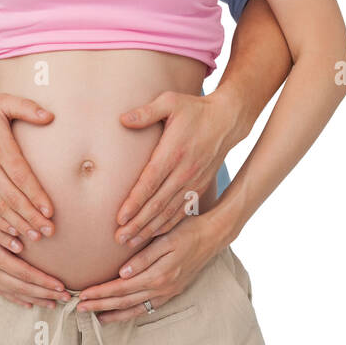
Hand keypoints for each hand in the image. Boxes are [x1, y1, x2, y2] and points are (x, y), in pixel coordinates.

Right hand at [0, 91, 56, 242]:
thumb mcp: (3, 101)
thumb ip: (27, 107)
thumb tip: (50, 116)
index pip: (20, 176)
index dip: (36, 195)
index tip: (50, 210)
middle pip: (11, 197)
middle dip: (31, 217)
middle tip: (50, 231)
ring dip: (18, 224)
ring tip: (35, 237)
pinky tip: (13, 234)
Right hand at [0, 190, 70, 309]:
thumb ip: (1, 229)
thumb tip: (19, 245)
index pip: (23, 273)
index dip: (43, 281)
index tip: (61, 285)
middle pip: (20, 287)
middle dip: (44, 294)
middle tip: (66, 297)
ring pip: (11, 292)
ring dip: (33, 298)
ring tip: (53, 303)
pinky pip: (0, 291)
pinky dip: (15, 298)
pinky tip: (28, 303)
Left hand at [76, 215, 225, 322]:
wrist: (212, 236)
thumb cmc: (188, 232)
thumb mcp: (165, 239)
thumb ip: (143, 257)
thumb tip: (123, 273)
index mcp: (158, 274)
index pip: (122, 288)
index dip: (101, 292)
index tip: (83, 294)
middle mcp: (162, 288)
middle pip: (125, 301)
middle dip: (100, 305)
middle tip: (79, 308)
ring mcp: (168, 292)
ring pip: (135, 308)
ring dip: (114, 314)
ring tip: (96, 317)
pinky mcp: (172, 292)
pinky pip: (147, 307)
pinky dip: (131, 313)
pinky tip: (121, 313)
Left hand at [113, 90, 239, 249]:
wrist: (227, 120)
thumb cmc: (194, 109)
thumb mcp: (170, 102)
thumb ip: (146, 112)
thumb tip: (122, 119)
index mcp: (173, 152)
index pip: (150, 182)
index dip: (134, 202)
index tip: (119, 218)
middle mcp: (184, 171)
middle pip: (157, 203)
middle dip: (137, 223)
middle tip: (119, 238)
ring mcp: (193, 181)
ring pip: (169, 212)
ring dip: (150, 229)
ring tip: (131, 242)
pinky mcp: (200, 186)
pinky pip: (181, 210)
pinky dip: (167, 225)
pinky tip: (153, 234)